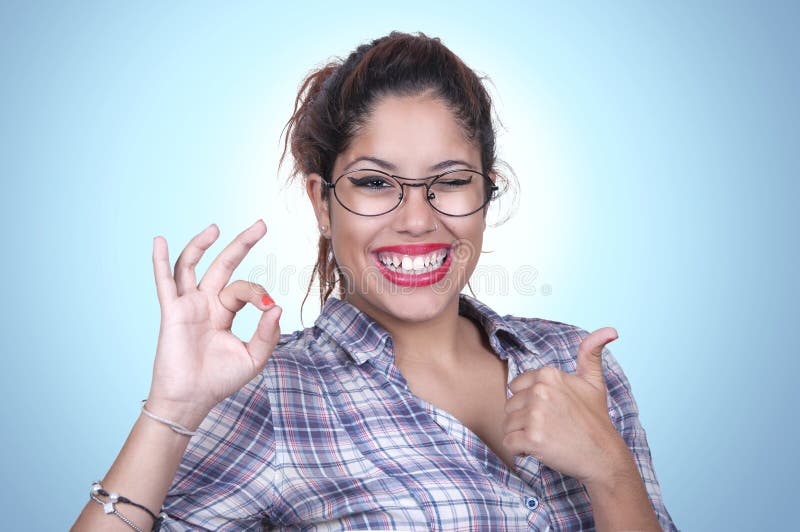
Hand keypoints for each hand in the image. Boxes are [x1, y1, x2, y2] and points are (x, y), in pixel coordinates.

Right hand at [147, 220, 281, 428]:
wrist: (191, 400)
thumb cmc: (219, 380)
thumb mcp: (253, 357)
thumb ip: (267, 333)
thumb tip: (276, 307)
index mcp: (224, 312)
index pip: (244, 289)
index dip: (257, 293)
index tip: (268, 307)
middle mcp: (206, 303)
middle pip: (223, 265)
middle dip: (242, 244)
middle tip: (261, 224)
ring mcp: (188, 305)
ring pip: (192, 266)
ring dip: (201, 245)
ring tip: (216, 228)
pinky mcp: (172, 312)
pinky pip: (165, 283)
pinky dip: (161, 261)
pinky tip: (159, 241)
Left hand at [502, 327, 628, 484]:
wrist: (603, 455)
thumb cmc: (595, 419)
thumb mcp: (593, 381)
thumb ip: (591, 352)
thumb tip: (611, 330)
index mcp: (549, 374)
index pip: (515, 387)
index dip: (529, 402)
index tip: (551, 411)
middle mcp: (540, 390)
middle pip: (510, 406)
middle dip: (524, 419)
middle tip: (550, 426)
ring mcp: (536, 415)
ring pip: (508, 424)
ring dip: (521, 434)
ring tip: (546, 437)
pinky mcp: (532, 438)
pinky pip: (509, 443)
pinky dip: (520, 450)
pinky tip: (540, 449)